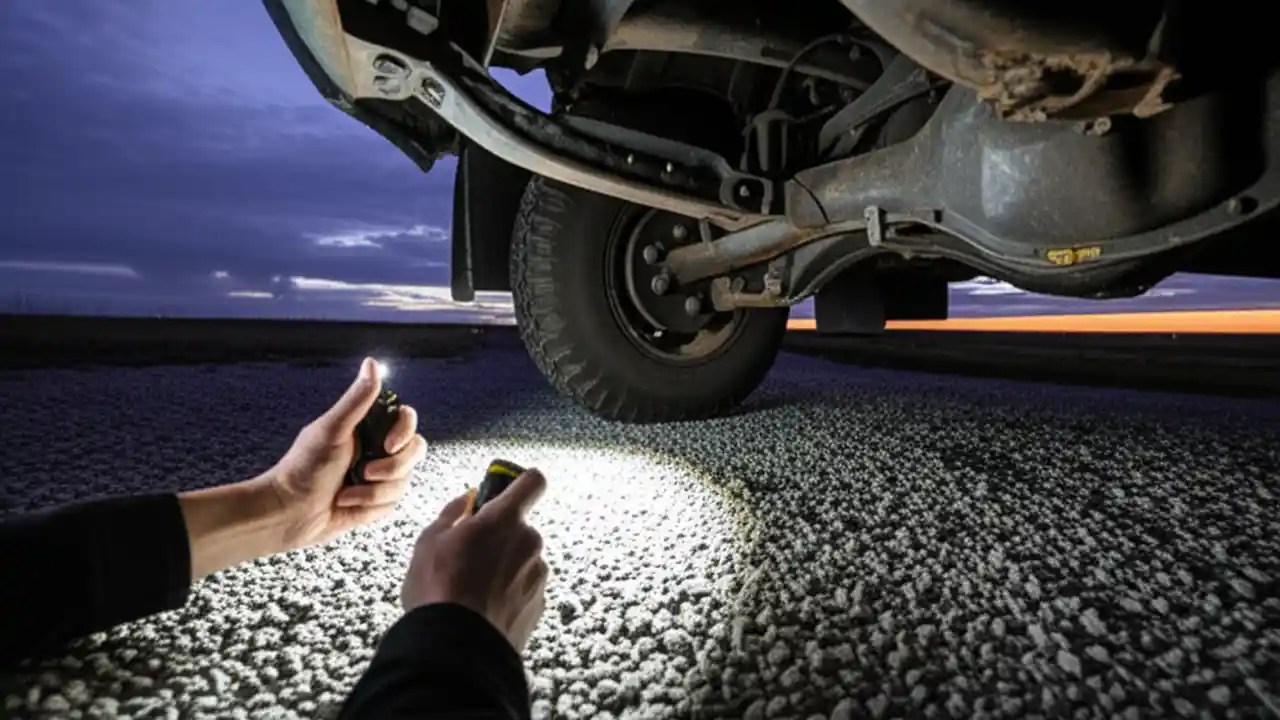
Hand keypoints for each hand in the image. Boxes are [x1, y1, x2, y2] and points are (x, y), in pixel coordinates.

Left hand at [178, 358, 425, 579]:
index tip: (388, 446)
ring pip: (403, 482)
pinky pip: (393, 504)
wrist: (289, 513)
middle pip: (415, 452)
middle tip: (363, 474)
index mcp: (367, 427)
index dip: (405, 433)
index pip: (407, 420)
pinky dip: (369, 508)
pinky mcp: (376, 502)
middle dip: (392, 469)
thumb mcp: (331, 430)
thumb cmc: (305, 468)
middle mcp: (376, 449)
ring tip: (345, 495)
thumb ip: (357, 399)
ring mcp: (379, 477)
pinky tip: (346, 506)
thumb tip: (372, 362)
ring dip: (373, 493)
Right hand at [401, 470, 548, 651]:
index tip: (503, 492)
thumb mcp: (429, 542)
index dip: (521, 482)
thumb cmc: (438, 590)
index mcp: (504, 520)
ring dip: (505, 566)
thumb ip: (452, 514)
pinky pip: (524, 588)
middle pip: (520, 527)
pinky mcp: (539, 605)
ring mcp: (537, 575)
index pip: (532, 482)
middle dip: (500, 536)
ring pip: (522, 559)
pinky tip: (483, 608)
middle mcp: (529, 542)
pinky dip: (509, 593)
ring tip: (472, 590)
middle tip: (468, 556)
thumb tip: (466, 500)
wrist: (456, 648)